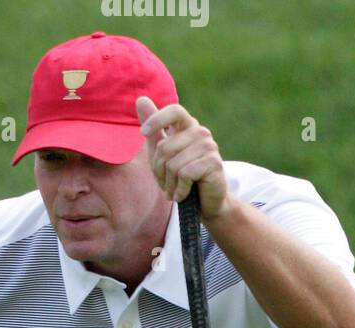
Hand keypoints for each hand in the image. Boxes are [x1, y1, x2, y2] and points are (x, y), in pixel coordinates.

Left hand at [136, 97, 229, 219]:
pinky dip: (180, 189)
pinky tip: (185, 194)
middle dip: (159, 171)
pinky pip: (184, 174)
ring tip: (176, 189)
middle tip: (166, 182)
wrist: (203, 202)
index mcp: (187, 127)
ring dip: (169, 183)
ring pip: (173, 164)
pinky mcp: (214, 163)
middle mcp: (200, 132)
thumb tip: (141, 98)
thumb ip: (153, 128)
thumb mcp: (161, 153)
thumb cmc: (180, 177)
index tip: (143, 133)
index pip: (174, 111)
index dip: (157, 119)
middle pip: (164, 147)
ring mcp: (209, 146)